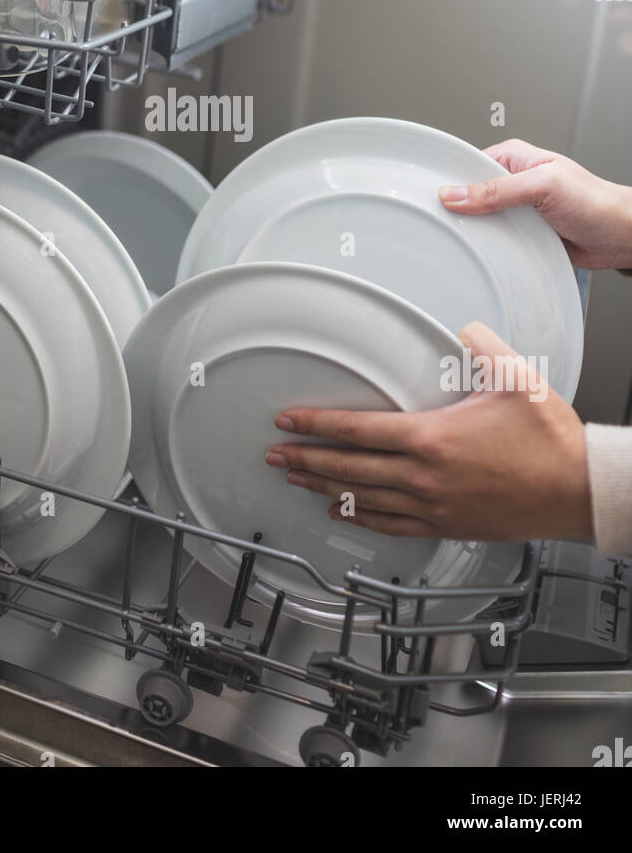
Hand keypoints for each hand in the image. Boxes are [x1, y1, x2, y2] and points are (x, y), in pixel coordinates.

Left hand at [266, 321, 591, 541]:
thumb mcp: (516, 379)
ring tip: (296, 481)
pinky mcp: (447, 525)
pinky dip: (362, 518)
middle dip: (306, 460)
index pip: (358, 430)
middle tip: (275, 454)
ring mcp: (434, 506)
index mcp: (433, 438)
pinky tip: (344, 513)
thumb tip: (465, 327)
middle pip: (349, 469)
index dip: (317, 425)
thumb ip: (484, 346)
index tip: (288, 422)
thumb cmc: (551, 441)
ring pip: (364, 499)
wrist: (578, 490)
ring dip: (325, 489)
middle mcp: (426, 477)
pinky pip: (393, 525)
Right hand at [438, 138, 631, 270]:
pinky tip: (483, 252)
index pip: (468, 165)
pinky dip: (489, 248)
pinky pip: (495, 241)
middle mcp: (511, 182)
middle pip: (469, 195)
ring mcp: (515, 210)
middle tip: (445, 224)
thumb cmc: (595, 202)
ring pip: (479, 221)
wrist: (620, 236)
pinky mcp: (521, 234)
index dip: (450, 182)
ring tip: (464, 241)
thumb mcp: (542, 187)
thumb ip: (497, 190)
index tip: (433, 199)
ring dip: (476, 232)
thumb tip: (455, 193)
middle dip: (459, 210)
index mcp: (512, 158)